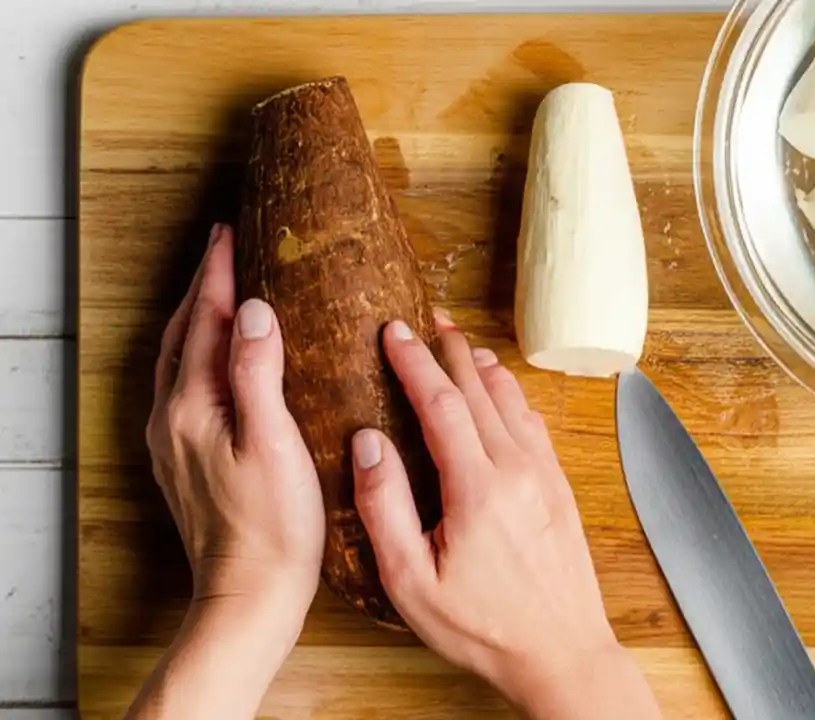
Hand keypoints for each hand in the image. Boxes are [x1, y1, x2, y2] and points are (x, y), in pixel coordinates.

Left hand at [131, 223, 324, 718]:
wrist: (250, 593)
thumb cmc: (275, 525)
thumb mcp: (274, 442)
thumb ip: (257, 372)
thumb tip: (251, 308)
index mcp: (192, 407)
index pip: (204, 320)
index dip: (218, 273)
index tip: (231, 232)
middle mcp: (172, 418)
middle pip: (183, 334)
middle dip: (202, 287)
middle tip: (225, 248)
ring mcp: (173, 441)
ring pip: (179, 360)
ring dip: (197, 319)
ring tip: (221, 292)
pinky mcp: (185, 460)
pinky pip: (185, 386)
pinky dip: (200, 354)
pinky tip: (220, 360)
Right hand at [352, 316, 661, 719]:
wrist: (561, 652)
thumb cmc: (482, 628)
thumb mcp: (411, 582)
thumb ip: (384, 508)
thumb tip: (368, 443)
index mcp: (478, 489)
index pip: (442, 404)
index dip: (415, 361)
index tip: (393, 331)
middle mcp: (518, 471)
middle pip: (481, 389)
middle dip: (448, 349)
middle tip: (425, 319)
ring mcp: (545, 477)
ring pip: (513, 401)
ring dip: (483, 366)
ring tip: (460, 342)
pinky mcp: (560, 489)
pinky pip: (535, 424)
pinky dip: (513, 396)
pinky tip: (503, 393)